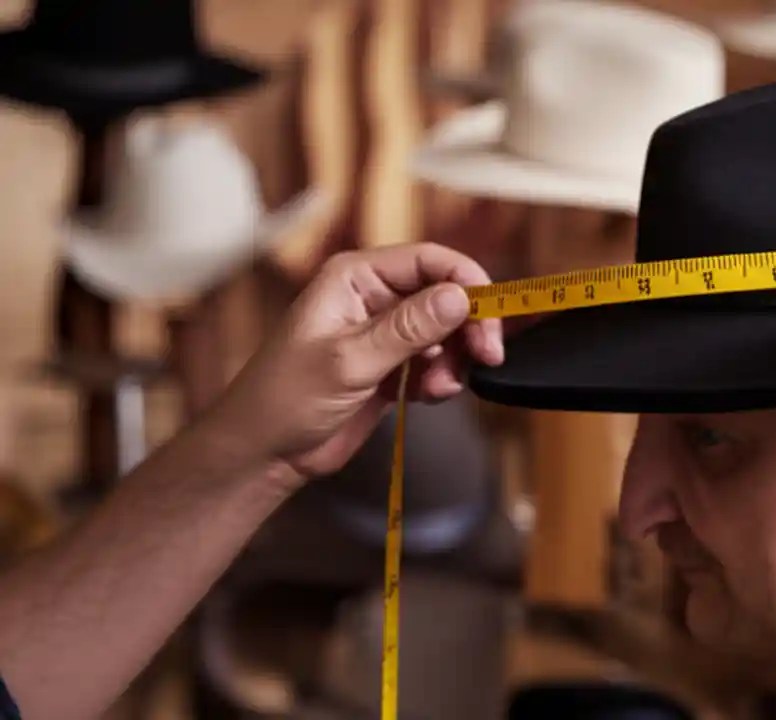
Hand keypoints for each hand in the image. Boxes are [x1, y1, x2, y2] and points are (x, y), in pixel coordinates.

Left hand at [203, 243, 502, 480]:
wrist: (264, 452)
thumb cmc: (286, 398)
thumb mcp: (349, 361)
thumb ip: (407, 329)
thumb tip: (459, 297)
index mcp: (355, 278)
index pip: (427, 260)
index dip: (466, 281)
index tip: (492, 314)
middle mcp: (373, 298)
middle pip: (444, 295)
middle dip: (468, 325)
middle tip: (486, 355)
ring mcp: (384, 333)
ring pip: (446, 331)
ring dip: (455, 358)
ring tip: (440, 387)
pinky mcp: (391, 366)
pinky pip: (436, 361)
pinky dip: (442, 378)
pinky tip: (428, 395)